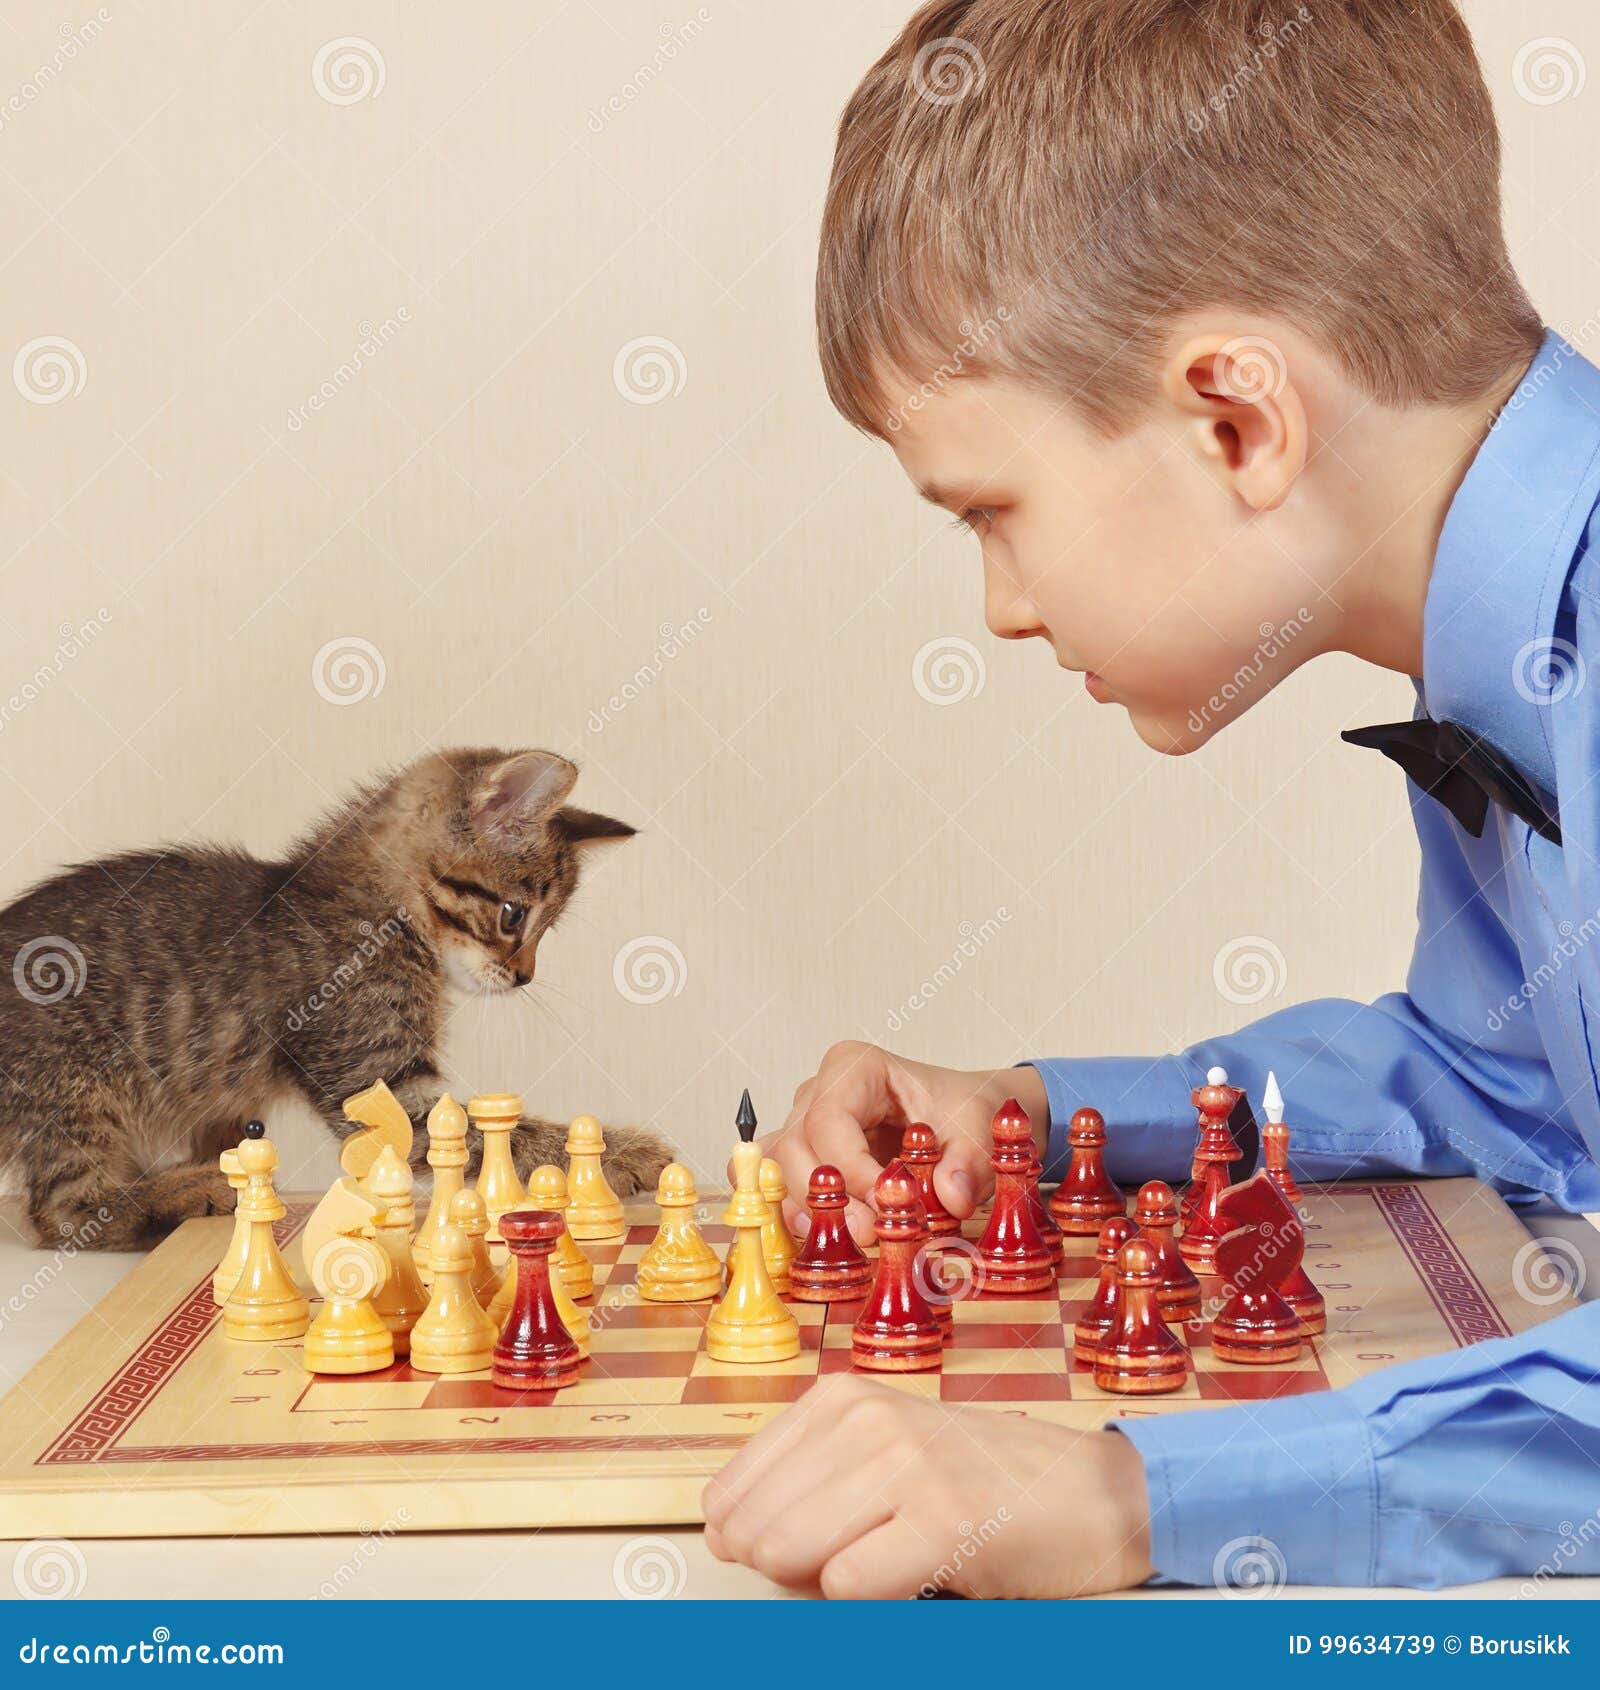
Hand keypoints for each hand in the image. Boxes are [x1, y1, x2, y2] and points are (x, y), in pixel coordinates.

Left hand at [703, 1375, 1154, 1597]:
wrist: (1096, 1493)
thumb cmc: (988, 1480)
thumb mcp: (887, 1455)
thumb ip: (812, 1482)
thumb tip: (730, 1536)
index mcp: (841, 1399)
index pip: (732, 1488)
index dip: (748, 1540)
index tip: (788, 1557)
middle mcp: (866, 1418)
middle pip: (754, 1528)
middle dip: (784, 1571)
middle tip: (852, 1568)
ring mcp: (906, 1464)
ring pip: (790, 1553)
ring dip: (824, 1587)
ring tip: (885, 1569)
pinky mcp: (945, 1519)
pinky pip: (851, 1585)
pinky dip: (871, 1603)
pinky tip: (915, 1580)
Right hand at [760, 1041, 1049, 1242]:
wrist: (961, 1116)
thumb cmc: (960, 1109)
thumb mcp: (978, 1127)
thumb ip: (969, 1161)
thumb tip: (950, 1196)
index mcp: (855, 1067)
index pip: (829, 1120)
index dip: (850, 1170)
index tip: (886, 1207)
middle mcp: (818, 1092)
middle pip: (792, 1145)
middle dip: (824, 1197)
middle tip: (868, 1234)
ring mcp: (802, 1125)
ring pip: (776, 1168)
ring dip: (805, 1210)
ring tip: (847, 1239)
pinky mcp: (801, 1158)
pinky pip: (776, 1185)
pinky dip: (794, 1214)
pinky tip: (825, 1237)